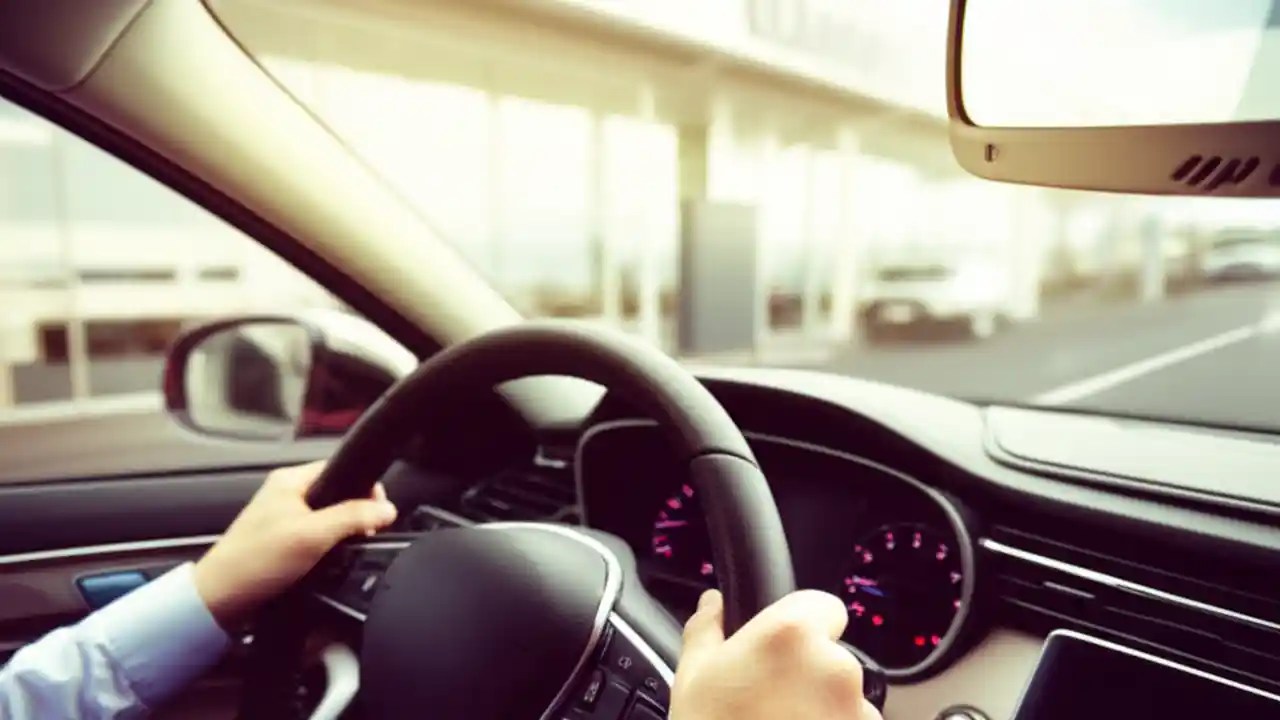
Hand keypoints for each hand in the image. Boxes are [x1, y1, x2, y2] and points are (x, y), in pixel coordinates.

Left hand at [193, 460, 397, 629]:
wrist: (220, 598)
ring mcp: (283, 516)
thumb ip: (353, 517)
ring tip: (347, 550)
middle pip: (338, 492)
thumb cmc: (256, 561)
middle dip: (357, 513)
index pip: (342, 468)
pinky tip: (329, 560)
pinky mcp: (282, 539)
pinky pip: (317, 534)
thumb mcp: (312, 535)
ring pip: (329, 515)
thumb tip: (388, 508)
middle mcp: (286, 492)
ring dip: (342, 531)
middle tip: (364, 535)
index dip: (366, 488)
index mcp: (290, 479)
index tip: (379, 512)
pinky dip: (328, 544)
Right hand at [671, 589, 882, 719]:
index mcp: (791, 636)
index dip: (805, 624)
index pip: (825, 605)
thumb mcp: (691, 678)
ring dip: (823, 712)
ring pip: (846, 700)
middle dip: (809, 676)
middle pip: (833, 657)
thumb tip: (713, 604)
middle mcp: (834, 669)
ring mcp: (856, 714)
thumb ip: (707, 629)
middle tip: (769, 702)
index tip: (783, 648)